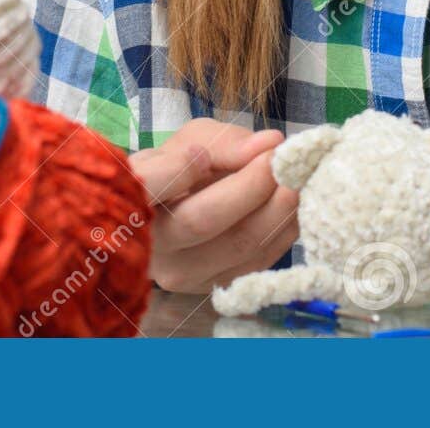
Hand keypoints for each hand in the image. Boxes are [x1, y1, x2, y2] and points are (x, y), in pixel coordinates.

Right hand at [129, 119, 299, 293]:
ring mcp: (179, 274)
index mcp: (131, 196)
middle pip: (202, 220)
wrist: (175, 216)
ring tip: (299, 178)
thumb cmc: (180, 169)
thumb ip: (224, 141)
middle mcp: (148, 245)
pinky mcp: (213, 289)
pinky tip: (296, 205)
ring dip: (279, 210)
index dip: (181, 168)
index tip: (210, 151)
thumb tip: (269, 145)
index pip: (147, 186)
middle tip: (283, 160)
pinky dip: (284, 231)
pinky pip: (258, 263)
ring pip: (238, 246)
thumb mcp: (191, 141)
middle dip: (252, 186)